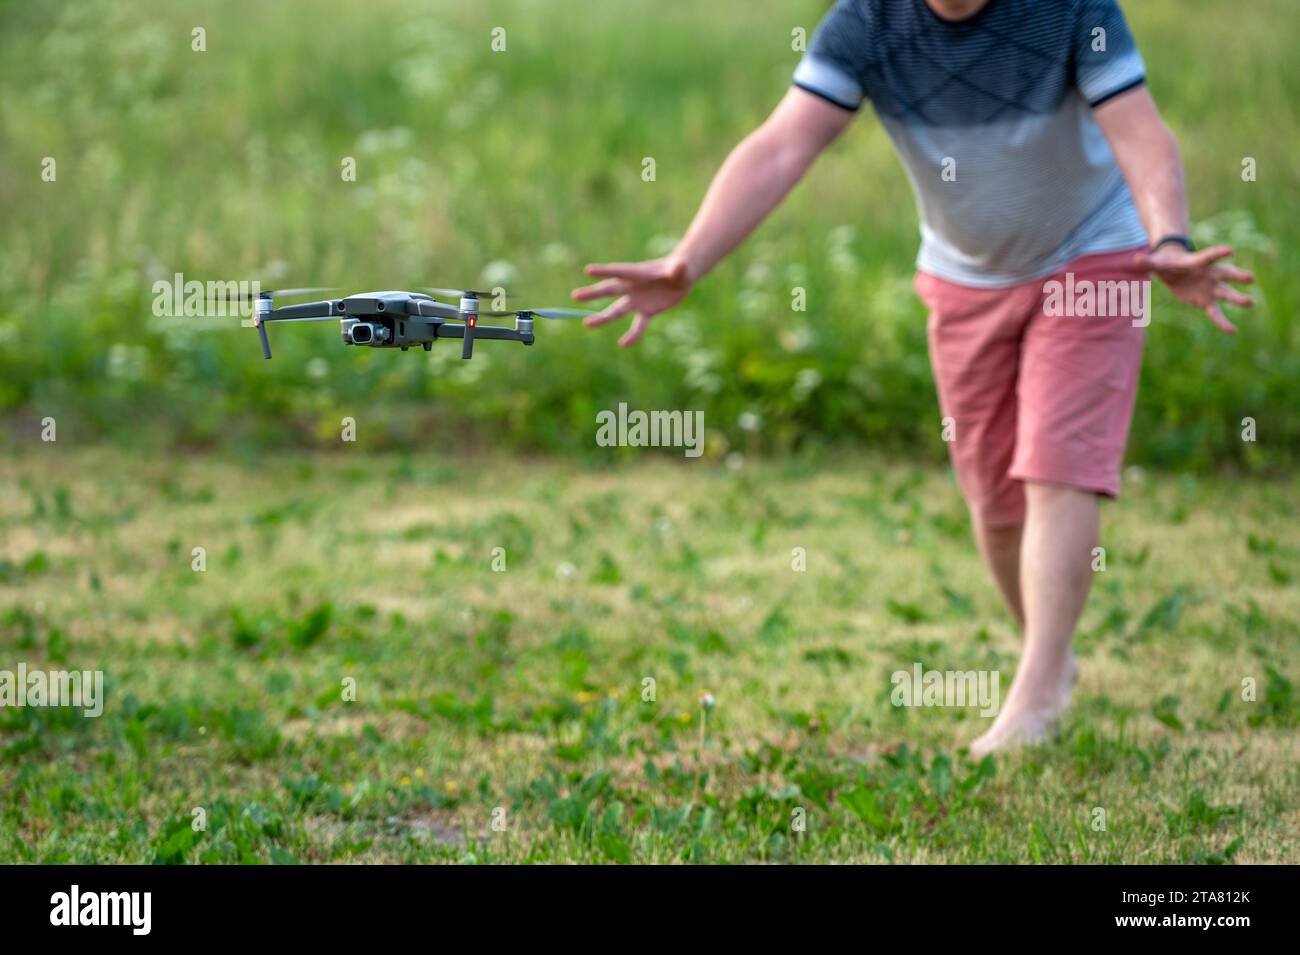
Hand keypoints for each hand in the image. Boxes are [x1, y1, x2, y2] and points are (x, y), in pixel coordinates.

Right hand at [571, 255, 693, 346]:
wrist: (681, 277)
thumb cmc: (679, 268)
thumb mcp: (680, 268)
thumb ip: (677, 269)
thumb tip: (680, 267)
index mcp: (637, 273)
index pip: (619, 271)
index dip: (604, 271)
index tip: (588, 270)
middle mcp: (632, 287)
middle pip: (609, 290)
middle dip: (593, 294)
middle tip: (575, 295)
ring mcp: (637, 301)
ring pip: (616, 311)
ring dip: (602, 318)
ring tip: (586, 324)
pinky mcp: (646, 312)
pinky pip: (637, 326)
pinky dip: (632, 335)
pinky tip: (623, 344)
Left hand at [1133, 244, 1254, 333]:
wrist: (1172, 271)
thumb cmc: (1166, 263)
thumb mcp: (1156, 263)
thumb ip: (1148, 262)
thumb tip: (1135, 260)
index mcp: (1197, 262)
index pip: (1209, 256)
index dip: (1218, 253)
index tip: (1230, 250)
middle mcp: (1209, 274)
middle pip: (1225, 274)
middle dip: (1237, 276)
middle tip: (1250, 278)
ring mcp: (1210, 288)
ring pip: (1226, 293)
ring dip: (1237, 298)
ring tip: (1250, 302)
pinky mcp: (1206, 301)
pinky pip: (1215, 313)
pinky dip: (1222, 322)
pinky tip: (1232, 331)